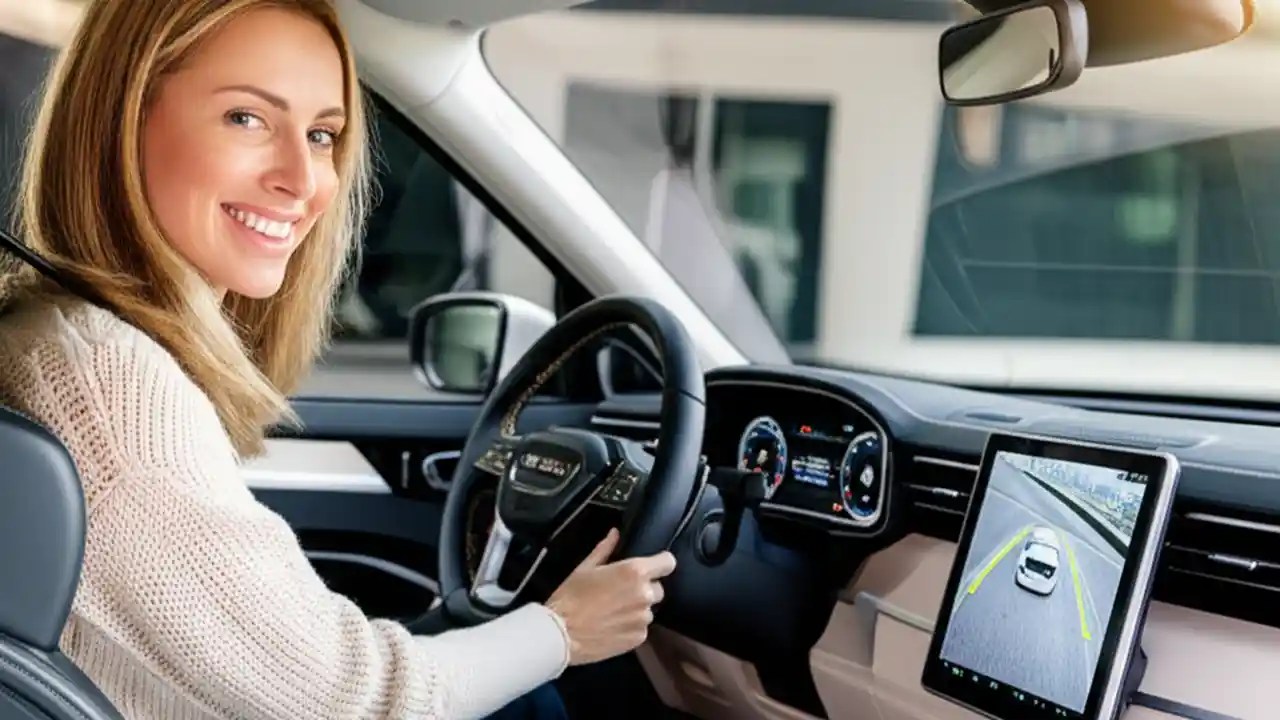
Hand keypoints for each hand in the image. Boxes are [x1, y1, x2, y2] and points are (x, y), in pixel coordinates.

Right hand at [544, 528, 676, 665]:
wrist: (561, 634)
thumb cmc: (570, 597)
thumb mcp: (586, 567)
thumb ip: (605, 548)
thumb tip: (615, 533)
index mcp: (635, 572)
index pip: (668, 562)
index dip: (660, 563)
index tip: (651, 567)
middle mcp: (645, 594)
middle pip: (657, 588)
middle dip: (644, 588)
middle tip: (621, 592)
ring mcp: (643, 619)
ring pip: (648, 609)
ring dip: (636, 609)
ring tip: (613, 612)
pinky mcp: (639, 638)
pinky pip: (641, 628)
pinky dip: (631, 627)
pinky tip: (612, 626)